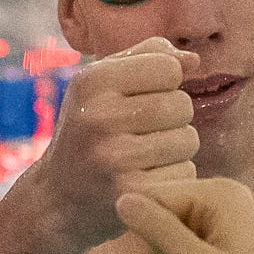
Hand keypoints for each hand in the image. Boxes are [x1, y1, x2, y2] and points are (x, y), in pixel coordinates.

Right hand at [23, 38, 200, 248]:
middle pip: (182, 104)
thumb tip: (194, 60)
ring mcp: (114, 157)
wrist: (58, 196)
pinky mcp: (132, 192)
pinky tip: (148, 175)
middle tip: (148, 128)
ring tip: (148, 152)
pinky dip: (174, 174)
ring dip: (177, 146)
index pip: (168, 67)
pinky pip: (185, 172)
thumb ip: (147, 57)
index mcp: (92, 82)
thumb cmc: (89, 128)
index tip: (144, 95)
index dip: (166, 81)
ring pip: (188, 139)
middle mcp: (99, 117)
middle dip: (175, 116)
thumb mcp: (102, 83)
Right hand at [114, 177, 253, 253]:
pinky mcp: (225, 238)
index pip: (151, 197)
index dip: (150, 235)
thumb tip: (120, 199)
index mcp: (218, 192)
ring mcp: (225, 217)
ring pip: (169, 236)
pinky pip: (186, 247)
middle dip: (165, 252)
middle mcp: (222, 195)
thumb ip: (156, 229)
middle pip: (160, 215)